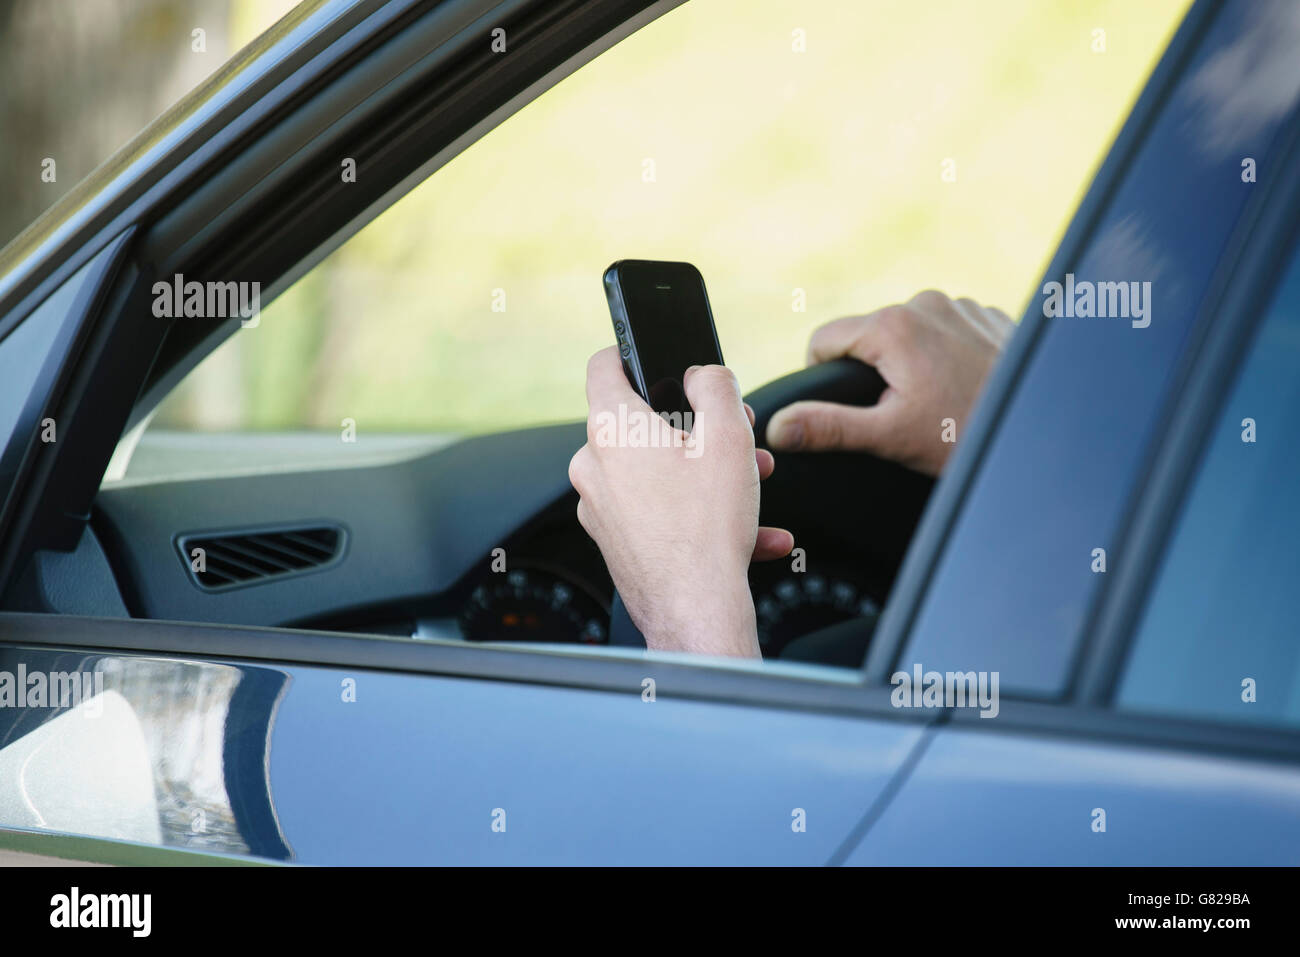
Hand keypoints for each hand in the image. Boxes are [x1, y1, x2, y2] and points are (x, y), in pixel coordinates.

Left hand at [569, 347, 791, 656]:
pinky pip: (659, 513)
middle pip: (642, 424)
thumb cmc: (707, 529)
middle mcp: (594, 466)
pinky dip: (698, 515)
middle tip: (738, 437)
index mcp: (611, 428)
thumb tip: (703, 374)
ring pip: (655, 472)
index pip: (604, 365)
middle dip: (696, 427)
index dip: (633, 352)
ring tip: (750, 486)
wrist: (696, 611)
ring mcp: (600, 508)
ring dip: (704, 473)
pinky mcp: (615, 541)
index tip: (657, 357)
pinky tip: (750, 532)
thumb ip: (716, 386)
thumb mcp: (729, 437)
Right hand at [766, 290, 1012, 475]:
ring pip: (909, 334)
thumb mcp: (890, 437)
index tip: (855, 409)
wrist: (1045, 431)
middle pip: (868, 336)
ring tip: (940, 403)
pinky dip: (947, 356)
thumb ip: (828, 427)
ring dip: (912, 363)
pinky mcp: (989, 316)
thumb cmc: (968, 435)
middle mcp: (926, 302)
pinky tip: (965, 387)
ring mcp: (962, 306)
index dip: (826, 378)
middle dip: (876, 372)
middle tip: (906, 414)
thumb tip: (778, 427)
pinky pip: (947, 332)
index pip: (823, 341)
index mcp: (893, 326)